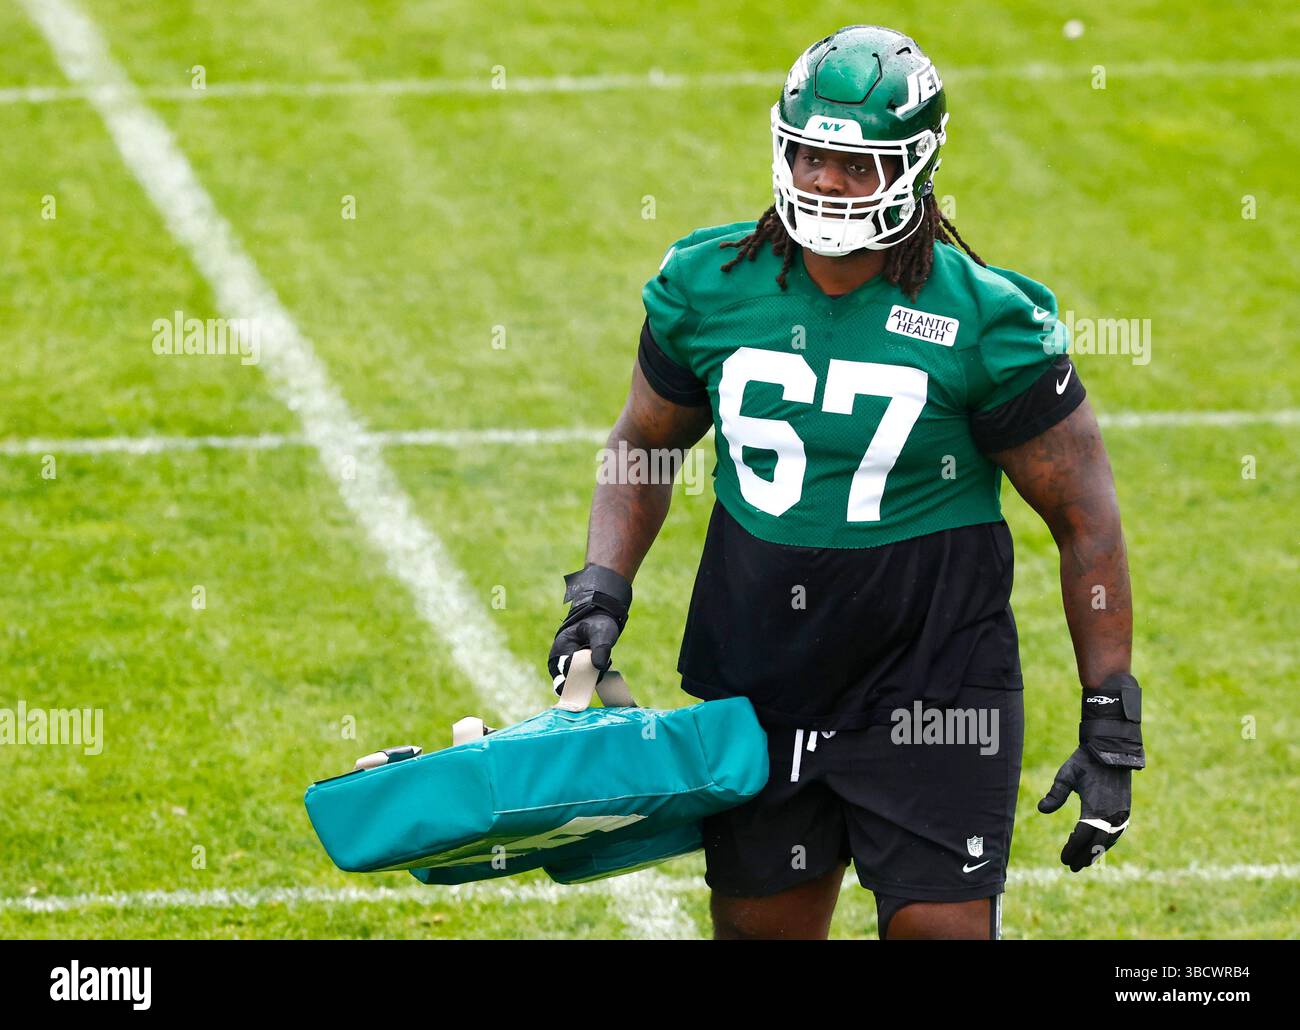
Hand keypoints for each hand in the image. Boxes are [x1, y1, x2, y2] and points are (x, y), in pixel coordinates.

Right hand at [547, 563, 631, 693]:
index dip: (585, 671)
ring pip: (575, 684)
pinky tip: (601, 664)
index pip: (568, 669)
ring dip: (590, 678)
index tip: (600, 664)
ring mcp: (564, 668)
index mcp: (561, 648)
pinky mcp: (574, 673)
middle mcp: (558, 661)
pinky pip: (581, 682)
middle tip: (601, 665)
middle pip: (567, 682)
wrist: (598, 622)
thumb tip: (599, 666)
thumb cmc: (598, 624)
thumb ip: (600, 648)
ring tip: (603, 661)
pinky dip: (593, 677)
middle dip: (586, 678)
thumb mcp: (601, 633)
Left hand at [1037, 746, 1131, 871]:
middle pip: (1096, 845)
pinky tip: (1096, 846)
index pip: (1082, 836)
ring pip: (1108, 841)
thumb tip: (1041, 809)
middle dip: (1083, 857)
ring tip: (1083, 861)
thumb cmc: (1086, 762)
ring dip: (1096, 852)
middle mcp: (1111, 815)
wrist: (1112, 751)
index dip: (1072, 849)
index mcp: (1096, 808)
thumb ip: (1056, 793)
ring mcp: (1120, 814)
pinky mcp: (1125, 811)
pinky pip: (1115, 833)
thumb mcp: (1067, 774)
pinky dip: (1105, 843)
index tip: (1063, 859)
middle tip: (1071, 867)